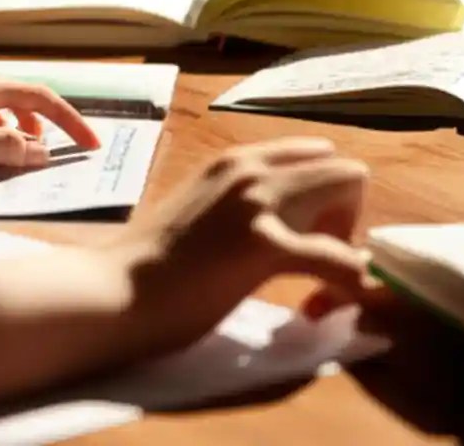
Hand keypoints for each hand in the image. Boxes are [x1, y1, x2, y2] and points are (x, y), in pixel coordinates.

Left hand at [0, 75, 100, 172]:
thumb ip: (2, 149)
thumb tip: (42, 152)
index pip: (41, 97)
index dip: (71, 120)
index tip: (92, 146)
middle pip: (25, 97)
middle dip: (53, 122)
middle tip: (70, 149)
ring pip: (2, 108)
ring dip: (25, 128)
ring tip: (30, 153)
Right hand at [115, 137, 379, 356]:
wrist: (110, 294)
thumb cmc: (144, 268)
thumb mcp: (201, 214)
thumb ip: (238, 209)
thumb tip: (272, 228)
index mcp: (236, 162)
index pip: (316, 156)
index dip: (325, 204)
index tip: (306, 246)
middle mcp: (252, 168)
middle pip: (345, 170)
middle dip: (347, 221)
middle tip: (317, 267)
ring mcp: (259, 202)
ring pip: (352, 190)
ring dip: (350, 245)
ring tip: (319, 292)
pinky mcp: (263, 246)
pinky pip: (341, 260)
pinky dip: (350, 284)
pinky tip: (325, 307)